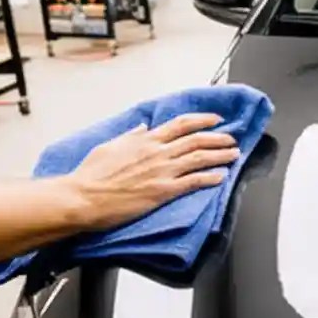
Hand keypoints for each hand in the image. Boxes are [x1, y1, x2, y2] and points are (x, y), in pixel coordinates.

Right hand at [60, 113, 239, 230]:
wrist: (84, 197)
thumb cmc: (92, 175)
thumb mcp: (110, 146)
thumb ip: (130, 136)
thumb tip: (143, 127)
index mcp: (145, 140)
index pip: (181, 124)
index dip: (202, 120)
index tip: (216, 120)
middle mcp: (158, 153)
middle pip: (196, 140)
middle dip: (218, 138)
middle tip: (232, 139)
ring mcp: (162, 172)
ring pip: (200, 158)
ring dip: (220, 155)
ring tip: (234, 154)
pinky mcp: (163, 191)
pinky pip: (193, 182)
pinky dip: (210, 178)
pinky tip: (221, 177)